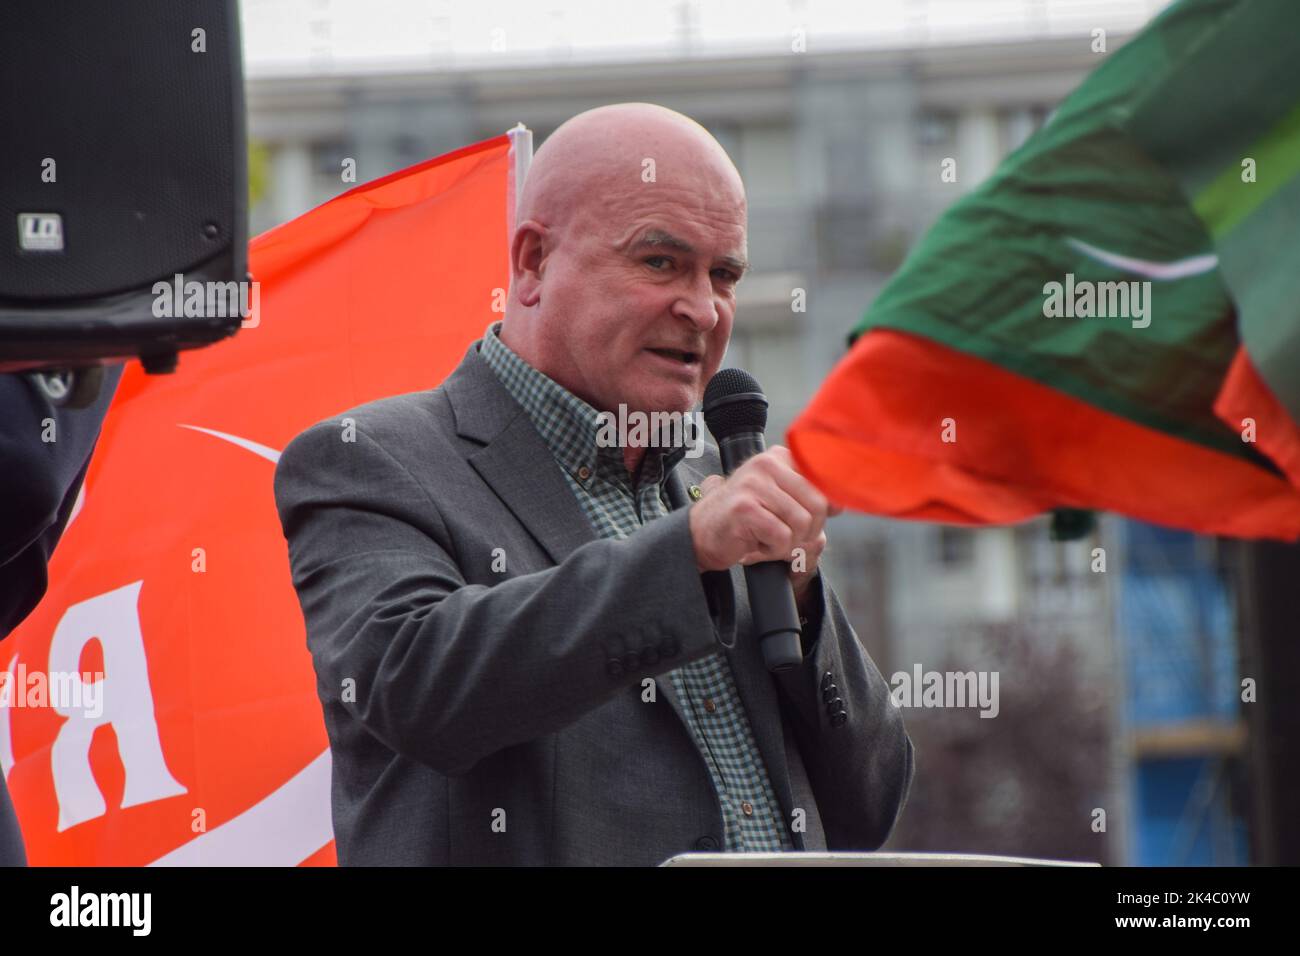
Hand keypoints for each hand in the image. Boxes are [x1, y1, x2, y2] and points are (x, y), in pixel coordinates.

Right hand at [688, 446, 841, 593]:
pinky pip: (782, 538)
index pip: (824, 480)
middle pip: (818, 505)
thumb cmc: (746, 521)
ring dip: (788, 543)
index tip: (812, 521)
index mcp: (779, 457)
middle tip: (785, 538)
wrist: (701, 535)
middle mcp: (767, 464)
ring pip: (802, 524)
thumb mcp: (780, 500)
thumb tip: (840, 503)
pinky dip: (772, 551)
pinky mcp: (745, 509)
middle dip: (807, 531)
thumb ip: (808, 497)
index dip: (826, 508)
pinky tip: (756, 545)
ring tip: (767, 539)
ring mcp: (754, 484)